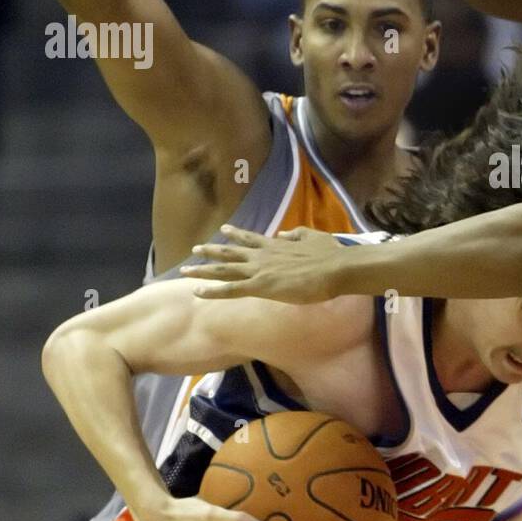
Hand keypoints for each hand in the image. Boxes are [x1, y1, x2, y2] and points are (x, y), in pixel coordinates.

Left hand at [181, 225, 341, 302]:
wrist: (336, 268)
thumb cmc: (330, 255)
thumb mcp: (313, 237)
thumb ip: (296, 234)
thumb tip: (284, 234)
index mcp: (276, 245)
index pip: (251, 239)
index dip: (236, 234)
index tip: (225, 229)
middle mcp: (263, 255)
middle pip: (231, 252)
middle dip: (212, 251)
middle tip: (196, 249)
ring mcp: (260, 270)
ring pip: (224, 270)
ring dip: (203, 269)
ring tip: (186, 269)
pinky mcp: (261, 286)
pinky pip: (230, 289)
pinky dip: (212, 290)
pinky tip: (196, 291)